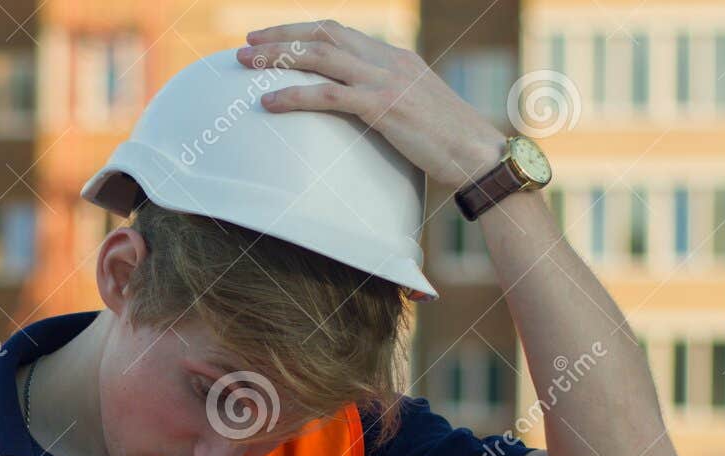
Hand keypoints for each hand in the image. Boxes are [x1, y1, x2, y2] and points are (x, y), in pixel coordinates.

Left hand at [237, 21, 507, 186]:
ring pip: (321, 56)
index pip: (341, 32)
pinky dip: (294, 95)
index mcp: (397, 58)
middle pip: (324, 34)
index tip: (274, 37)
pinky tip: (268, 103)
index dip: (304, 31)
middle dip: (282, 36)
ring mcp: (386, 80)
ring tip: (245, 64)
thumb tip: (362, 112)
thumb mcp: (416, 111)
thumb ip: (388, 101)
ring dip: (278, 57)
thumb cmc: (449, 144)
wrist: (479, 155)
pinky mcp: (383, 106)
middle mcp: (389, 60)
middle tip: (246, 43)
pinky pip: (328, 95)